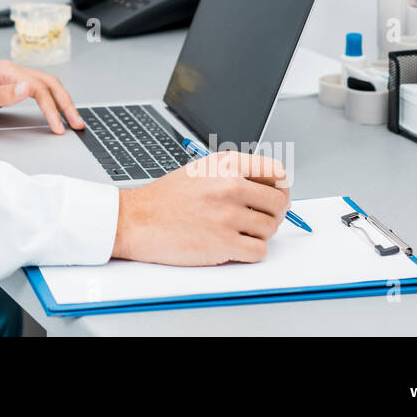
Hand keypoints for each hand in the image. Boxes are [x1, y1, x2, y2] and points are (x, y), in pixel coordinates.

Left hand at [0, 59, 83, 133]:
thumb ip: (2, 94)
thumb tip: (27, 88)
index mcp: (5, 71)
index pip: (37, 88)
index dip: (51, 109)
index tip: (58, 127)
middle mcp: (11, 71)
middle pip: (48, 83)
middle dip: (66, 104)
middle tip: (78, 123)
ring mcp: (11, 78)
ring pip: (46, 86)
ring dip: (61, 102)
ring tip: (73, 120)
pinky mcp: (10, 87)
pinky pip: (37, 91)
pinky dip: (51, 101)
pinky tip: (57, 111)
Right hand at [111, 151, 290, 264]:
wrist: (136, 219)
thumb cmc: (165, 198)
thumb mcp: (202, 170)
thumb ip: (236, 174)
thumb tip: (270, 187)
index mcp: (226, 164)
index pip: (278, 172)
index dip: (281, 188)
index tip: (276, 197)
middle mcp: (230, 186)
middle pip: (279, 203)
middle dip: (272, 214)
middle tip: (257, 219)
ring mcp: (227, 215)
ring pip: (269, 229)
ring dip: (258, 235)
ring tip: (236, 232)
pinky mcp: (223, 243)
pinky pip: (258, 252)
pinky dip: (250, 253)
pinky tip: (232, 246)